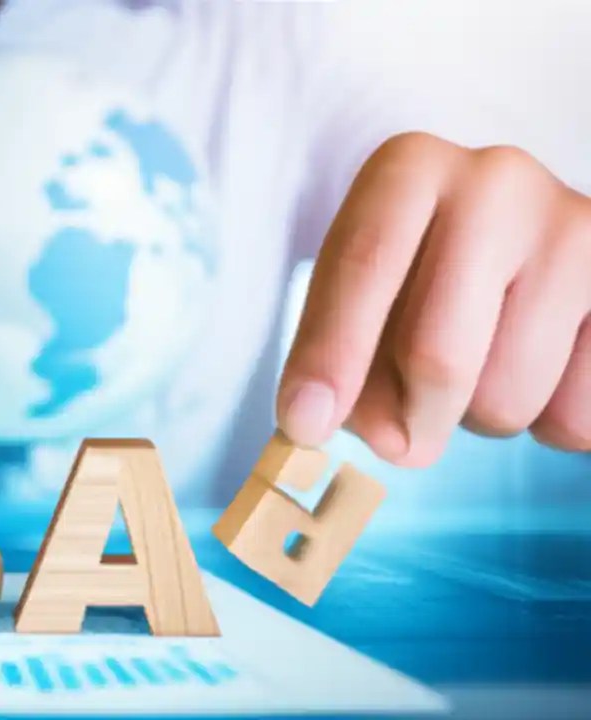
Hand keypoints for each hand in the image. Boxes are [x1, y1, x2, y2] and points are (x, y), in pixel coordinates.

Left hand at [279, 132, 589, 465]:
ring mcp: (576, 228)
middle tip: (403, 437)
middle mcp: (496, 180)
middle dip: (411, 420)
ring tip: (485, 368)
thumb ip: (348, 370)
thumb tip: (363, 436)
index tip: (302, 425)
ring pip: (507, 394)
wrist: (530, 254)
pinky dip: (550, 424)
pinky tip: (545, 370)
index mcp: (409, 169)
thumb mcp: (365, 305)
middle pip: (436, 355)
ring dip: (481, 418)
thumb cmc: (422, 284)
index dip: (329, 357)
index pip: (361, 267)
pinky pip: (575, 414)